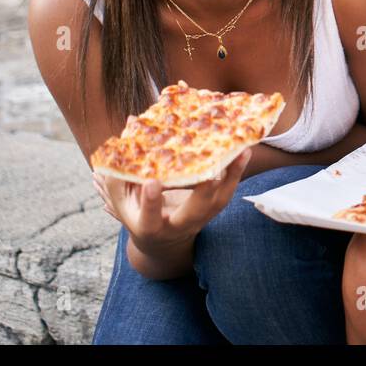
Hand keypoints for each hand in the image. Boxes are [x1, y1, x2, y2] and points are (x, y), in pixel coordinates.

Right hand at [91, 147, 251, 255]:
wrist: (161, 243)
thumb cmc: (135, 211)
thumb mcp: (122, 195)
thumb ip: (124, 164)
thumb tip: (132, 122)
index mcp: (149, 227)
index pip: (150, 218)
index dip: (151, 202)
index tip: (152, 183)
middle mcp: (177, 226)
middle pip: (193, 214)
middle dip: (203, 193)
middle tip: (210, 172)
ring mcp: (199, 220)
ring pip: (217, 202)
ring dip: (230, 177)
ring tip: (240, 151)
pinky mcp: (213, 210)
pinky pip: (227, 192)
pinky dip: (236, 173)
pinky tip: (243, 152)